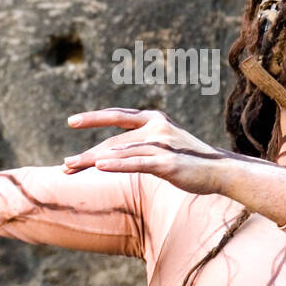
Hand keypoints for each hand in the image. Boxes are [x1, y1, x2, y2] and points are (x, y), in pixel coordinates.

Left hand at [63, 108, 228, 196]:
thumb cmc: (188, 161)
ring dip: (93, 160)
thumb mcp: (162, 148)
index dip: (94, 118)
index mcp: (154, 119)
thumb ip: (139, 146)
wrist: (220, 171)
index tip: (71, 122)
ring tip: (71, 166)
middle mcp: (156, 127)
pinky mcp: (168, 163)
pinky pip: (137, 163)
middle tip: (65, 164)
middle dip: (88, 153)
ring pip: (120, 151)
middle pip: (114, 140)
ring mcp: (162, 144)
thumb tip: (109, 155)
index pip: (118, 115)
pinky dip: (117, 164)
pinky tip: (99, 166)